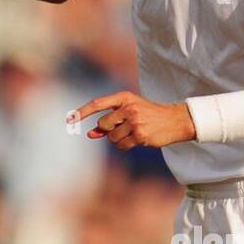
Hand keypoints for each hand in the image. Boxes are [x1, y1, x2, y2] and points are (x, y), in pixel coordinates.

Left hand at [69, 91, 195, 149]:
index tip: (69, 120)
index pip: (97, 104)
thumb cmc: (148, 115)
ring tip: (132, 133)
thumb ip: (109, 121)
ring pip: (112, 137)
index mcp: (124, 97)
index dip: (82, 112)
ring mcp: (135, 122)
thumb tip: (90, 134)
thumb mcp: (129, 112)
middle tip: (123, 127)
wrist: (173, 120)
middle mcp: (129, 108)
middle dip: (108, 130)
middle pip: (103, 124)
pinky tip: (136, 140)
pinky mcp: (140, 135)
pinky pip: (121, 145)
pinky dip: (124, 145)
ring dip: (118, 139)